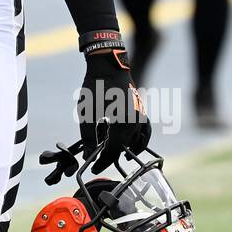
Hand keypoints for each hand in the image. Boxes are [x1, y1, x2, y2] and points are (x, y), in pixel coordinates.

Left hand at [76, 47, 150, 171]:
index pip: (113, 151)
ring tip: (112, 154)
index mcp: (122, 124)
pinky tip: (129, 143)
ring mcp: (140, 116)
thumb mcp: (87, 113)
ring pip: (136, 141)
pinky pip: (144, 131)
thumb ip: (89, 137)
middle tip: (98, 161)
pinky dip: (138, 140)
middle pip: (124, 147)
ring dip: (124, 149)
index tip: (93, 167)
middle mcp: (135, 122)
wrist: (108, 64)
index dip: (102, 161)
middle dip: (111, 156)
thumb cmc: (95, 86)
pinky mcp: (141, 110)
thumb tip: (89, 155)